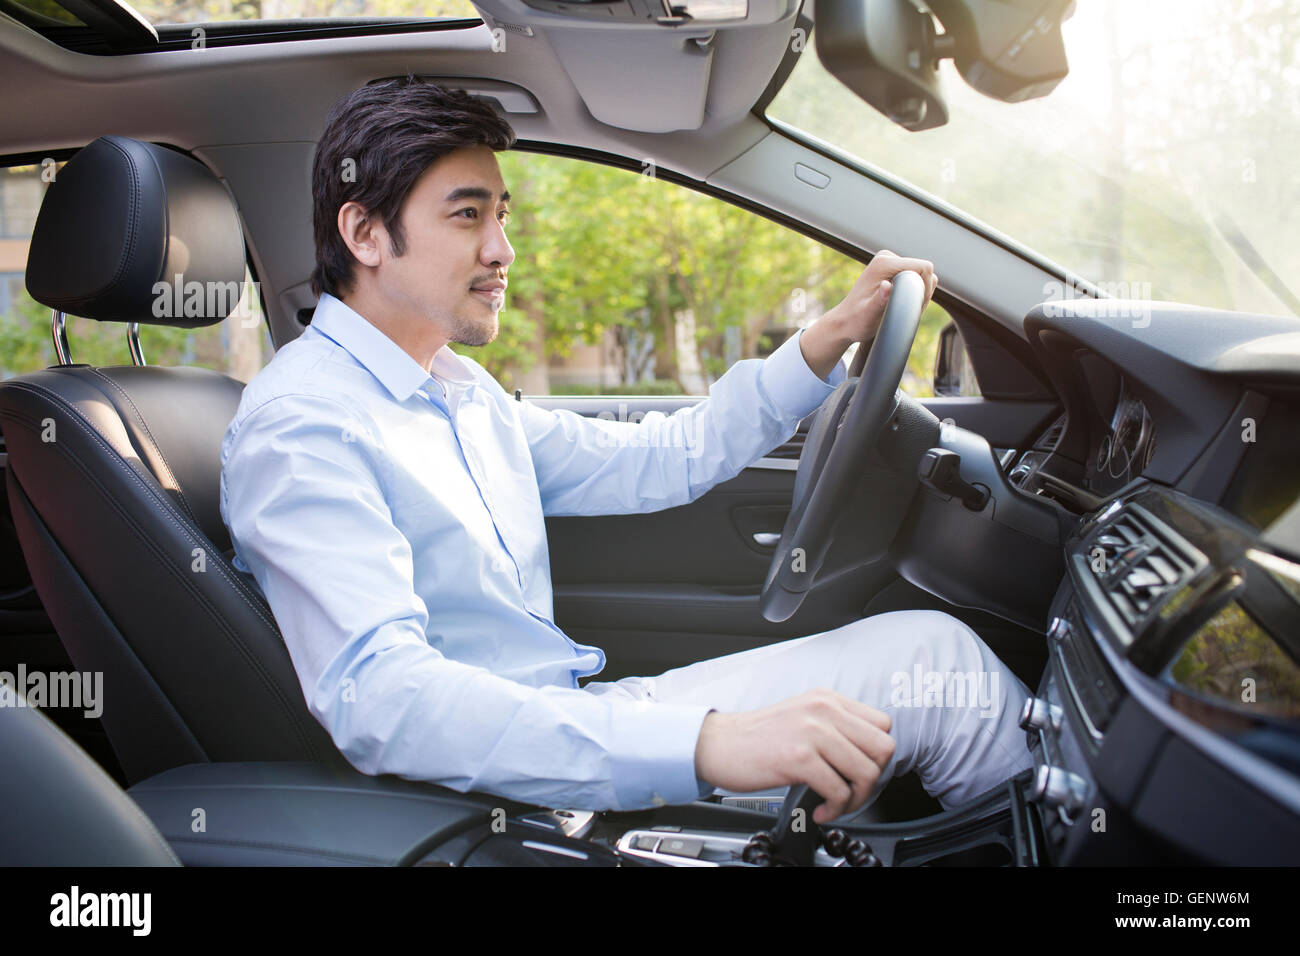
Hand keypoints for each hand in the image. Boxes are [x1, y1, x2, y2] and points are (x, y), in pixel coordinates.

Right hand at [693, 689, 895, 824]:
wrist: (718, 744)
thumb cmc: (757, 737)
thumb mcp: (801, 716)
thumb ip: (833, 726)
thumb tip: (865, 754)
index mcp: (828, 699)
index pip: (883, 725)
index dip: (877, 754)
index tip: (861, 770)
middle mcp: (824, 710)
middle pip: (883, 748)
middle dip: (873, 778)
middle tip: (853, 791)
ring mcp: (812, 732)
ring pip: (866, 772)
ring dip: (855, 799)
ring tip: (835, 804)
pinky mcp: (799, 757)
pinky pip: (838, 790)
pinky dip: (834, 809)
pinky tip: (819, 810)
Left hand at [799, 251, 937, 380]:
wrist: (844, 322)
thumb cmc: (856, 321)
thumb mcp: (869, 314)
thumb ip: (880, 300)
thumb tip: (887, 286)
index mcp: (884, 262)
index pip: (924, 267)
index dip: (926, 289)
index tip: (916, 307)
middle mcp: (887, 257)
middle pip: (924, 271)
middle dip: (923, 292)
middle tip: (908, 311)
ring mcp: (889, 262)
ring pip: (921, 275)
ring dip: (919, 293)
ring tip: (902, 309)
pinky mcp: (891, 269)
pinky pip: (914, 277)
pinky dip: (914, 291)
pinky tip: (901, 304)